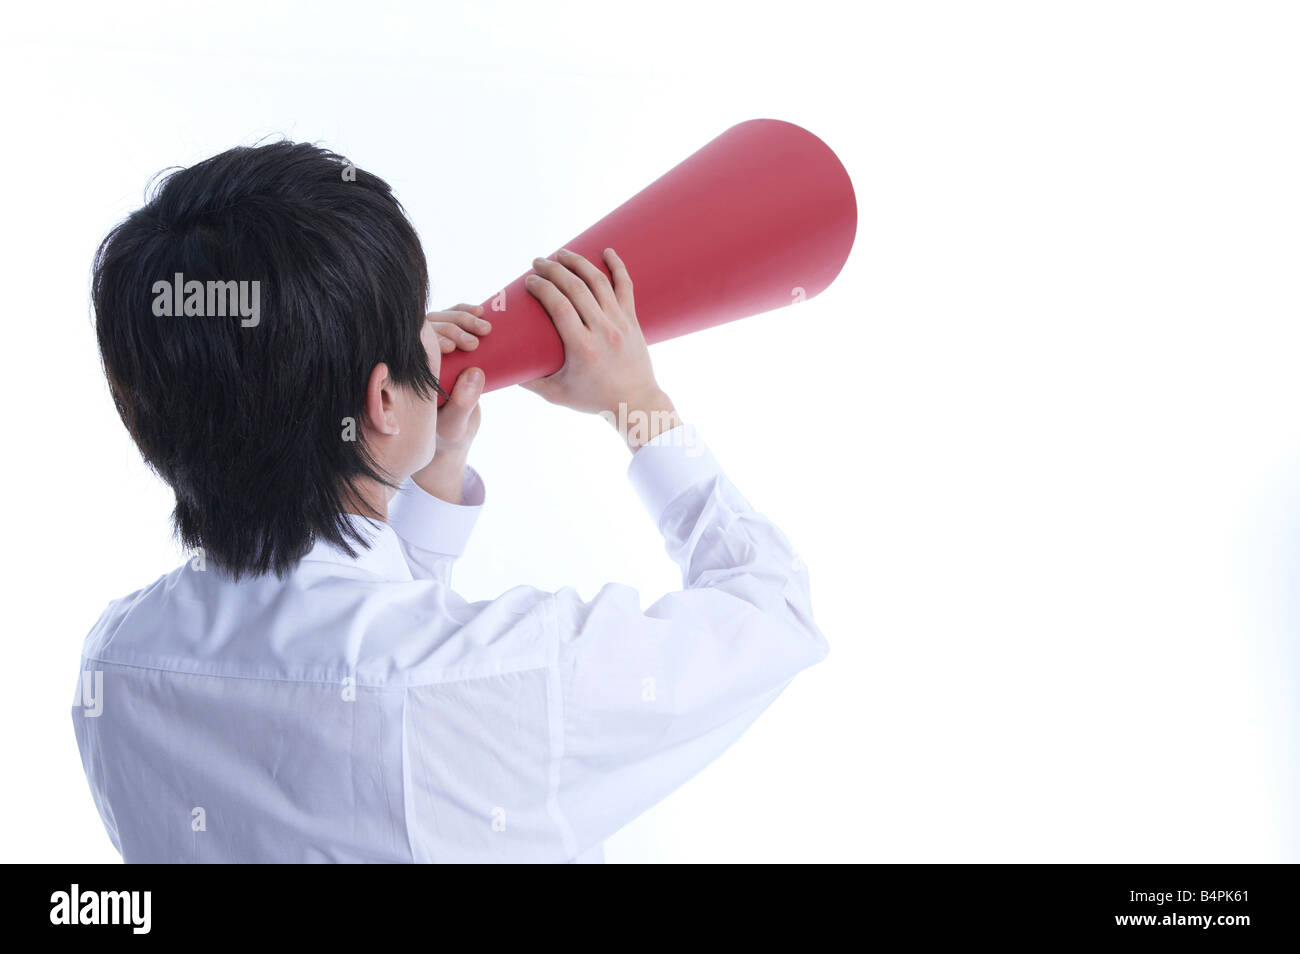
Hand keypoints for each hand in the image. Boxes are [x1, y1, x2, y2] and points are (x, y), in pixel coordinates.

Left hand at [413, 305, 487, 501]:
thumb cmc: (447, 432)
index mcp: (406, 371)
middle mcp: (414, 355)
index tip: (451, 348)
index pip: (411, 345)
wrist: (453, 433)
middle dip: (453, 328)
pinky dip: (465, 310)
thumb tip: (474, 372)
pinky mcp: (449, 342)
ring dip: (463, 317)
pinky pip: (453, 318)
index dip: (430, 339)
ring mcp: (431, 346)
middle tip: (474, 343)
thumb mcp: (455, 424)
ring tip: (485, 328)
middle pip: (428, 328)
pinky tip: (481, 311)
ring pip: (441, 319)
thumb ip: (462, 404)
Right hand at [523, 248, 678, 449]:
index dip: (542, 288)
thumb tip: (504, 365)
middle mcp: (603, 331)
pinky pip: (626, 287)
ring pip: (599, 282)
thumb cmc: (594, 400)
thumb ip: (529, 381)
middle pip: (576, 288)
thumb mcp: (557, 394)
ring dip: (579, 263)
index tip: (529, 280)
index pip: (559, 306)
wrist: (636, 402)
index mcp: (582, 348)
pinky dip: (618, 266)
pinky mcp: (633, 320)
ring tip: (562, 253)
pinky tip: (607, 251)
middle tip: (539, 262)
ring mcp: (620, 323)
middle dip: (554, 270)